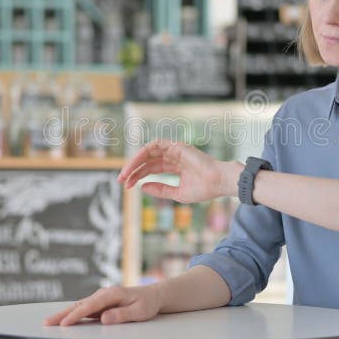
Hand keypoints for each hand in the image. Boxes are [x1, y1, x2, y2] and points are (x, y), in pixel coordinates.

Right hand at [44, 285, 162, 325]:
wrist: (152, 295)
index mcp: (112, 293)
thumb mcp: (139, 311)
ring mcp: (100, 298)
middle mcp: (103, 293)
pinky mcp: (99, 304)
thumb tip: (104, 318)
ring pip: (79, 306)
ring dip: (63, 314)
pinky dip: (71, 314)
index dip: (76, 315)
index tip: (64, 323)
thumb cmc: (147, 303)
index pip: (90, 306)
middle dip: (62, 314)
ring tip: (49, 322)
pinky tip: (62, 320)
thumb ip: (121, 314)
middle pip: (79, 304)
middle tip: (47, 322)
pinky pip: (83, 309)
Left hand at [118, 140, 241, 201]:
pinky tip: (135, 164)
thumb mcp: (177, 193)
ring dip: (135, 162)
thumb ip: (160, 190)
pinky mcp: (177, 146)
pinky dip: (143, 152)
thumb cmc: (203, 189)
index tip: (127, 186)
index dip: (138, 176)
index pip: (151, 169)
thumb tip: (142, 187)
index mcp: (175, 167)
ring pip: (149, 152)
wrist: (218, 183)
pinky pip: (155, 145)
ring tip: (125, 174)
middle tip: (121, 180)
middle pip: (147, 161)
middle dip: (133, 170)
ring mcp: (175, 150)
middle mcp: (173, 157)